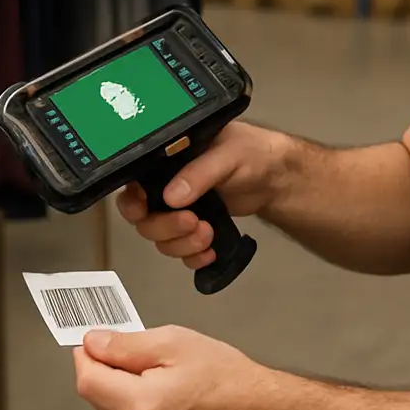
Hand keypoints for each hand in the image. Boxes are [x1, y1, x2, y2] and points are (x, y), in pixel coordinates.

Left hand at [72, 326, 271, 409]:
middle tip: (130, 351)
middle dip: (104, 373)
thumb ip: (126, 344)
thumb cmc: (225, 377)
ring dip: (118, 393)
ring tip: (154, 375)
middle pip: (96, 400)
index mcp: (140, 406)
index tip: (91, 341)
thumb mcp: (174, 343)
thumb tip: (93, 343)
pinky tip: (161, 396)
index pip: (88, 381)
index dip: (85, 356)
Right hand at [116, 122, 291, 269]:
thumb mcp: (228, 154)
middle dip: (165, 227)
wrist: (277, 178)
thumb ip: (200, 173)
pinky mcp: (193, 229)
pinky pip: (180, 251)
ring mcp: (179, 210)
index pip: (133, 183)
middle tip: (191, 223)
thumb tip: (171, 196)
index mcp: (166, 159)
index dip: (132, 201)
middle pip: (143, 218)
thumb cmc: (252, 153)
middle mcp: (166, 185)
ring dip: (181, 244)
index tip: (144, 209)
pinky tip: (209, 252)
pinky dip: (192, 256)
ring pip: (160, 239)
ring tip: (208, 235)